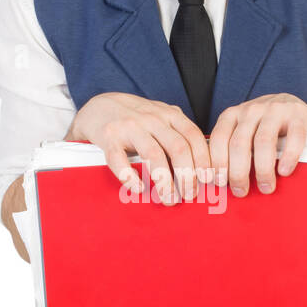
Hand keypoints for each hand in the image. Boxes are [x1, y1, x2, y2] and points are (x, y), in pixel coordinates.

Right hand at [67, 93, 212, 202]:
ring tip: (169, 200)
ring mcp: (130, 127)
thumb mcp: (161, 117)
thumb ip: (178, 133)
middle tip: (190, 195)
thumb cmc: (135, 118)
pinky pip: (119, 160)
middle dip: (188, 176)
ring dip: (164, 182)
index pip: (194, 136)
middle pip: (178, 148)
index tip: (208, 181)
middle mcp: (152, 118)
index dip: (204, 160)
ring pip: (153, 155)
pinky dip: (130, 178)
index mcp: (169, 115)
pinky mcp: (108, 136)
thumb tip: (203, 166)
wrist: (99, 106)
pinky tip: (139, 189)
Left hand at [209, 94, 306, 195]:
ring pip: (263, 141)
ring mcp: (275, 110)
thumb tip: (222, 184)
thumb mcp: (244, 132)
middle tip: (242, 191)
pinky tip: (284, 171)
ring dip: (263, 169)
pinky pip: (293, 137)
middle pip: (239, 143)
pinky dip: (289, 157)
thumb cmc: (264, 126)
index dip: (217, 162)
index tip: (220, 183)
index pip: (218, 138)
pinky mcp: (298, 114)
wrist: (293, 105)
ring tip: (266, 187)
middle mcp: (251, 110)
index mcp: (233, 115)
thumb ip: (232, 150)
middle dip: (238, 172)